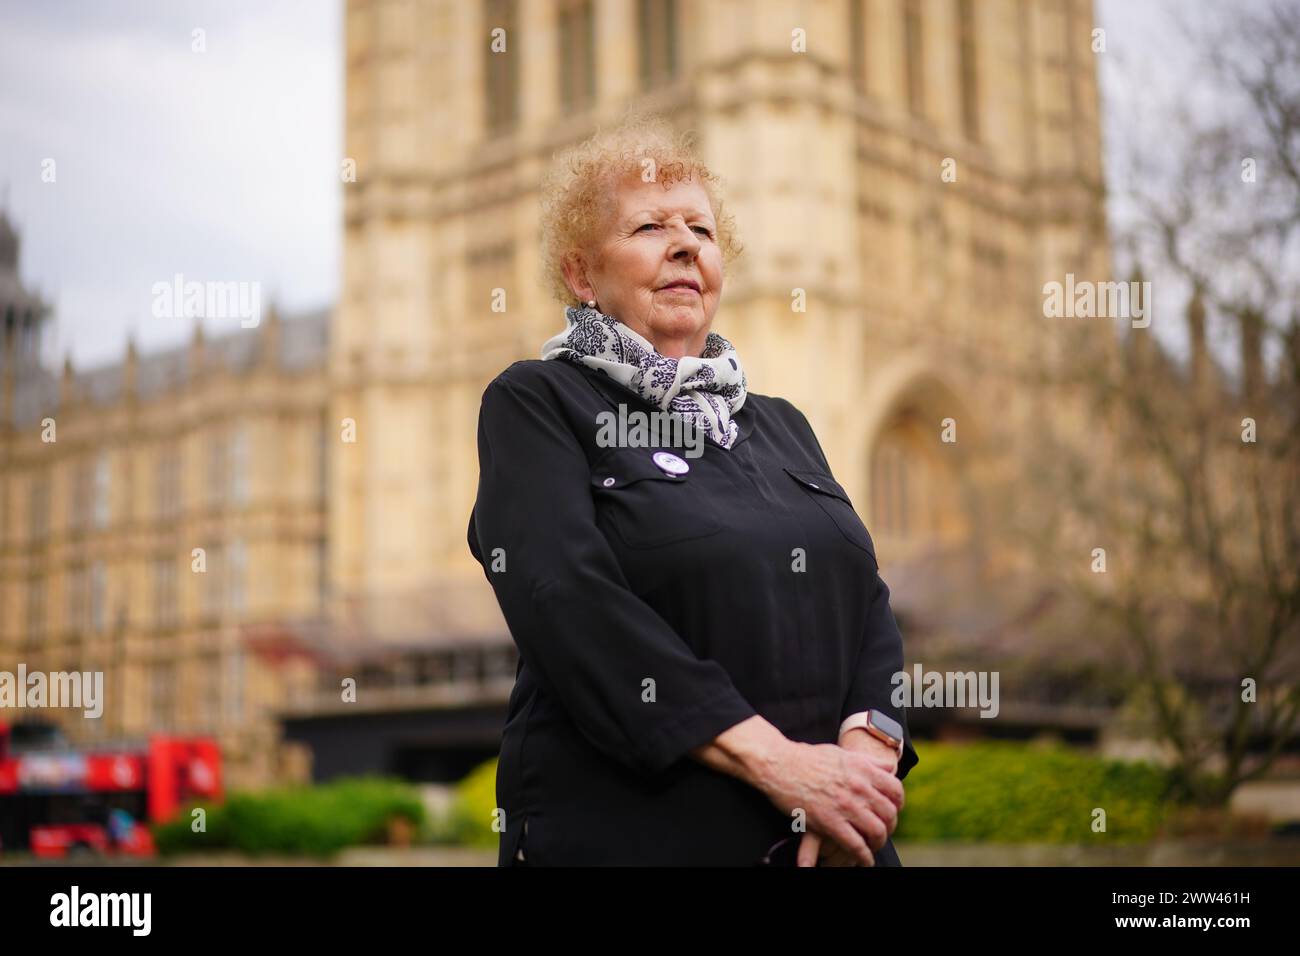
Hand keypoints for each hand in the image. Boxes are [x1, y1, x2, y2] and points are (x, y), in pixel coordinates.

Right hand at [798, 731, 901, 866]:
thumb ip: (867, 761)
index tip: (893, 810)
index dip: (898, 803)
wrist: (780, 764)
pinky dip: (863, 856)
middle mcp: (858, 787)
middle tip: (883, 831)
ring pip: (877, 831)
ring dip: (878, 842)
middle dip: (890, 826)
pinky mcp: (830, 822)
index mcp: (863, 768)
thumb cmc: (808, 757)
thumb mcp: (842, 753)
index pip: (895, 789)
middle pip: (889, 813)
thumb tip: (889, 768)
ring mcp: (845, 805)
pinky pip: (856, 845)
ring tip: (873, 846)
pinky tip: (863, 859)